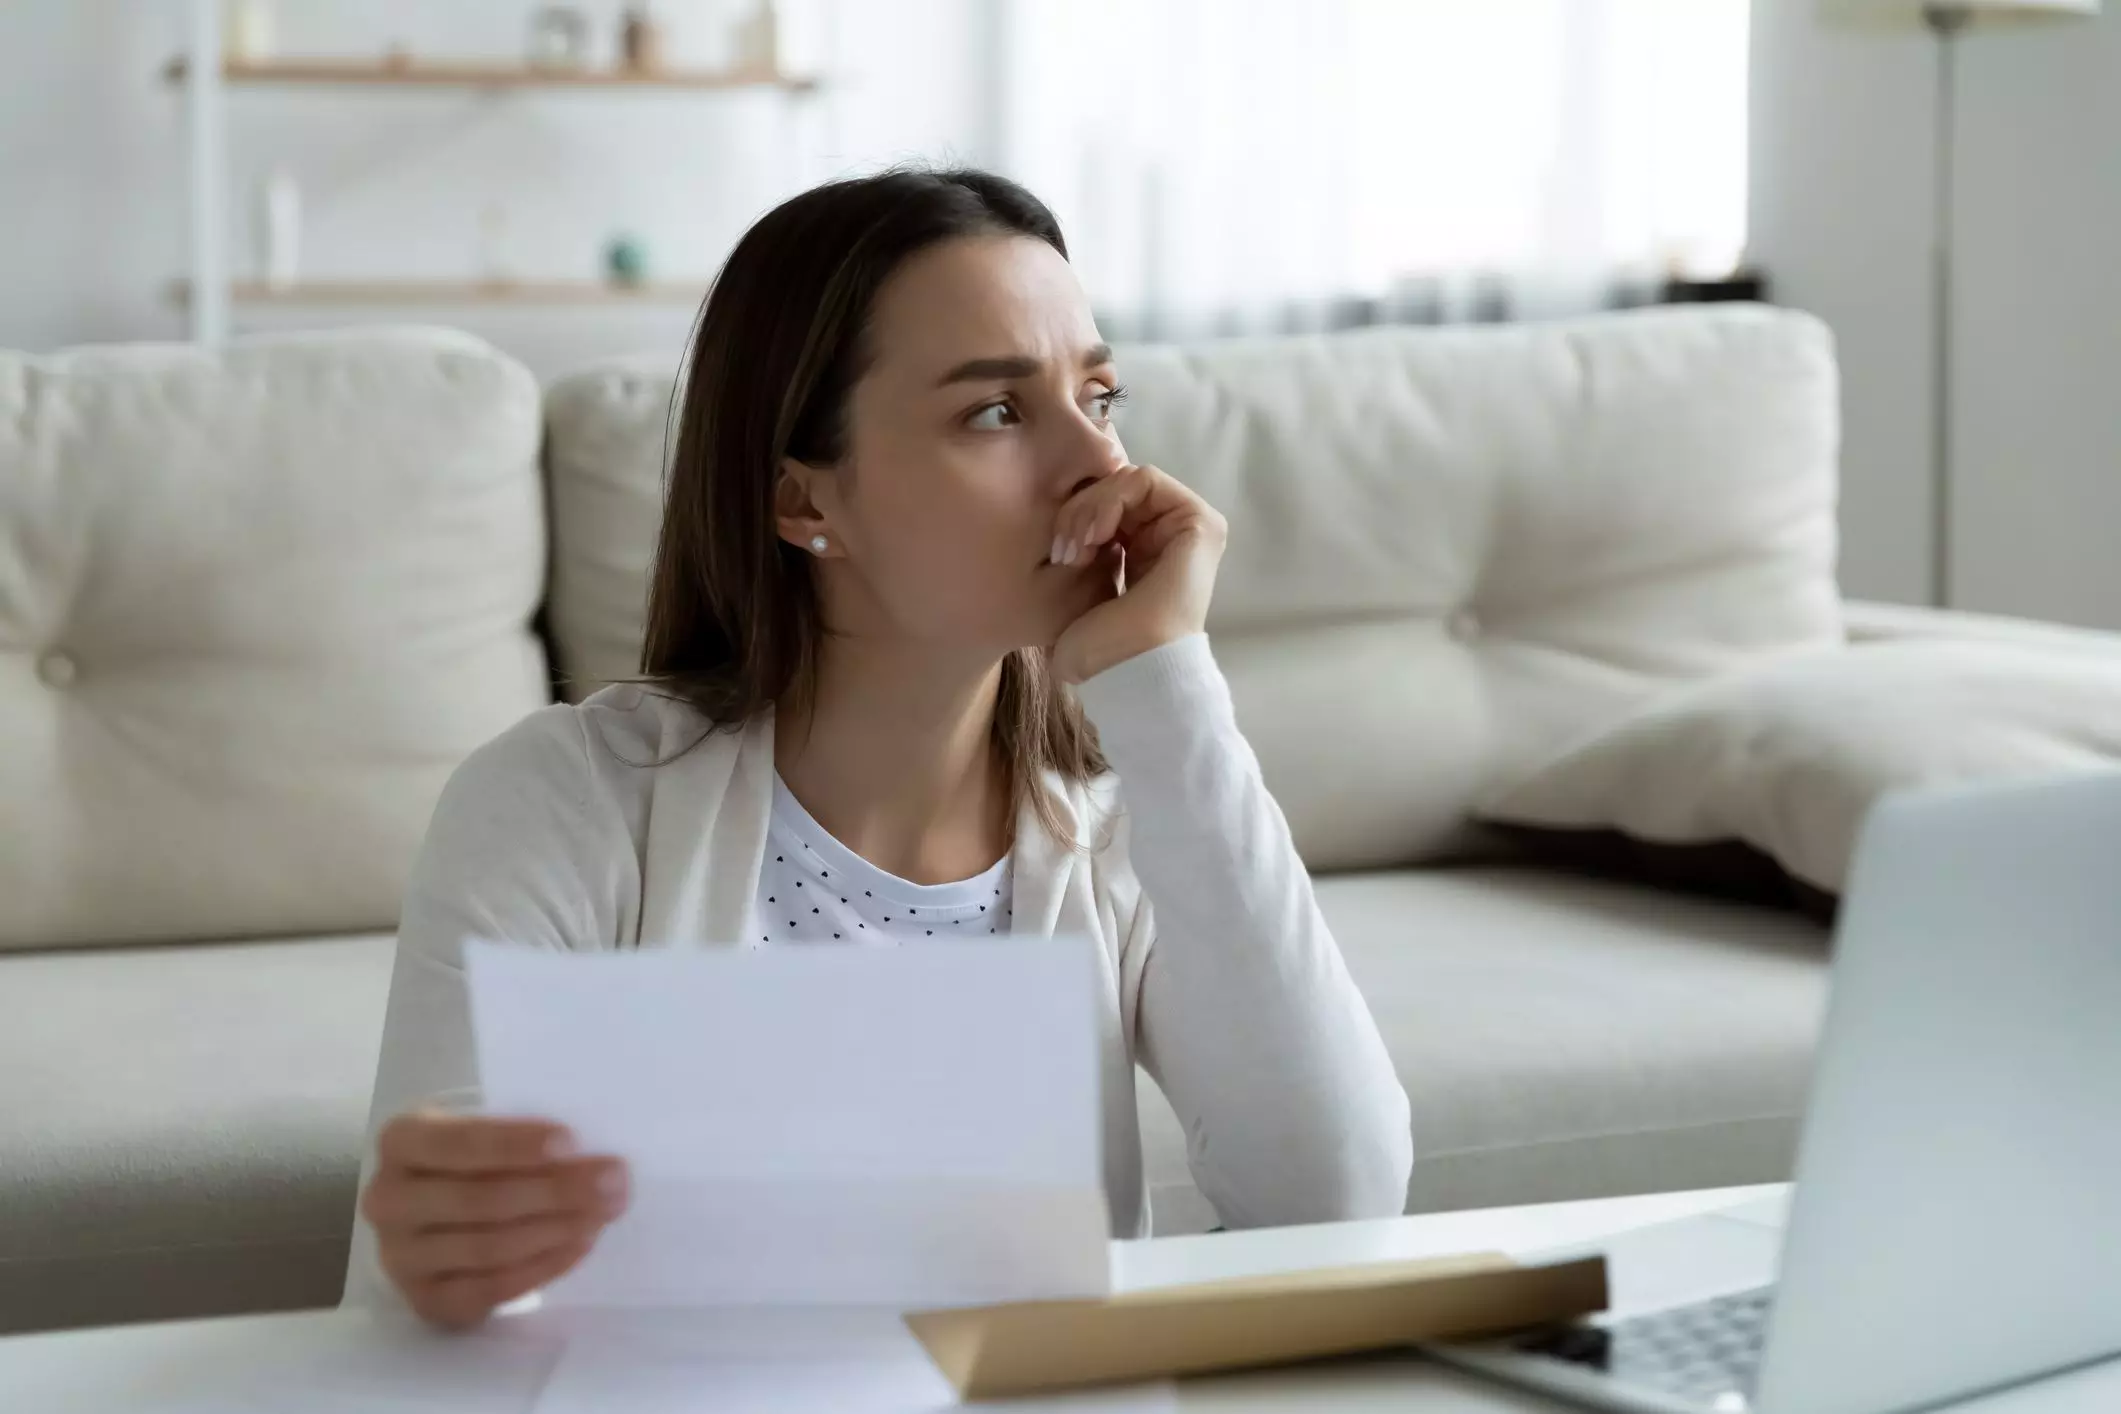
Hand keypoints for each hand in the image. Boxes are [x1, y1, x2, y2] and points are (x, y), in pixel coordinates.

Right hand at [360, 1111, 628, 1329]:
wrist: (440, 1208)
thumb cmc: (475, 1156)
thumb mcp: (487, 1128)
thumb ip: (525, 1136)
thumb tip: (590, 1154)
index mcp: (401, 1141)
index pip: (458, 1142)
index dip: (516, 1144)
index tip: (572, 1143)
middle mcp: (388, 1199)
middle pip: (478, 1199)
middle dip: (554, 1191)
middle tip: (612, 1183)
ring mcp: (400, 1255)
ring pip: (487, 1247)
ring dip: (555, 1230)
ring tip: (603, 1213)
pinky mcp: (424, 1298)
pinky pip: (489, 1288)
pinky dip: (541, 1267)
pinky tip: (580, 1245)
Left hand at [1049, 463, 1227, 684]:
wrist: (1125, 669)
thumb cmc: (1098, 646)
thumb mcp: (1078, 582)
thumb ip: (1081, 541)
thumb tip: (1063, 508)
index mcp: (1144, 550)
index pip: (1105, 500)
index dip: (1075, 514)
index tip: (1057, 552)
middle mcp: (1168, 535)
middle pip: (1113, 486)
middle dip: (1078, 510)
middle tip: (1062, 549)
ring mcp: (1188, 528)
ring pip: (1124, 479)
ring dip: (1089, 507)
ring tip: (1076, 548)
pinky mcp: (1200, 522)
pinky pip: (1144, 479)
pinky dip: (1109, 500)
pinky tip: (1095, 537)